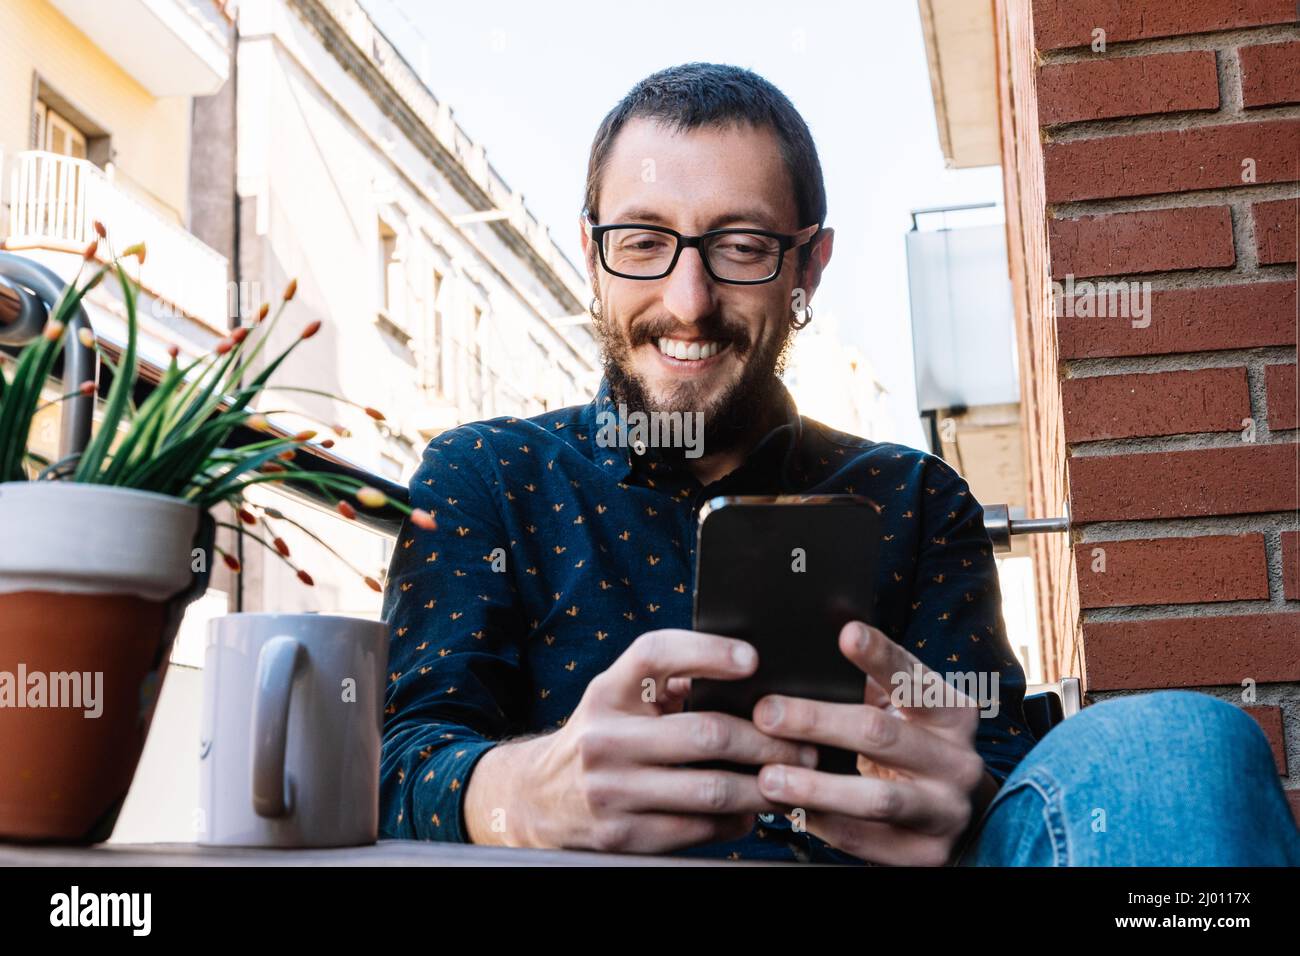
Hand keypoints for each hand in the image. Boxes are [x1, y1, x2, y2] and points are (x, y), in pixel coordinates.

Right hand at [464, 629, 818, 852]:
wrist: (538, 800)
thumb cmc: (602, 737)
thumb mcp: (618, 698)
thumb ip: (668, 682)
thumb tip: (747, 671)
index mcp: (607, 692)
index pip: (654, 655)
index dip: (706, 651)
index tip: (753, 659)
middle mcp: (605, 738)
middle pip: (705, 734)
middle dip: (767, 741)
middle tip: (805, 744)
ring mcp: (612, 791)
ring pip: (711, 790)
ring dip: (764, 786)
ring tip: (794, 779)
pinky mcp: (623, 837)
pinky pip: (699, 830)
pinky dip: (737, 819)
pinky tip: (753, 809)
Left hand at [750, 621, 998, 865]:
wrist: (953, 812)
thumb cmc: (912, 743)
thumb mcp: (905, 711)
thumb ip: (870, 686)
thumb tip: (803, 657)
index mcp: (953, 713)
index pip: (914, 679)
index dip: (881, 656)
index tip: (846, 633)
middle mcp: (958, 760)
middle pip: (880, 734)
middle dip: (816, 722)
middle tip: (766, 714)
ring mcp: (947, 810)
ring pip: (876, 797)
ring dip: (815, 787)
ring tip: (769, 777)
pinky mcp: (929, 853)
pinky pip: (866, 840)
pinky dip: (823, 824)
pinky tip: (789, 811)